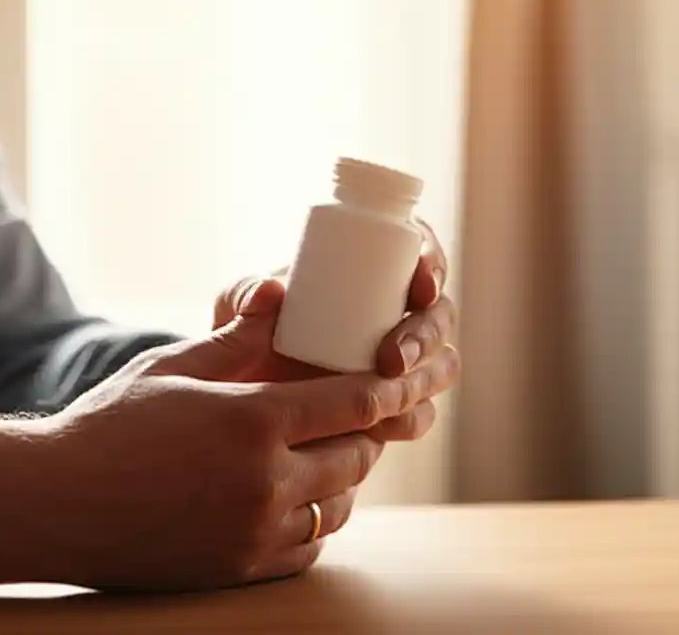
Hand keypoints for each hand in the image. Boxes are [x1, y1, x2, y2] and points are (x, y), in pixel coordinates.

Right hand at [44, 313, 458, 590]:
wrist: (53, 504)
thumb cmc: (106, 426)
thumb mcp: (170, 366)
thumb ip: (235, 337)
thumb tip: (280, 295)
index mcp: (252, 421)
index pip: (354, 404)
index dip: (383, 389)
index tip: (393, 380)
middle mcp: (265, 482)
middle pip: (355, 456)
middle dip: (363, 432)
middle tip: (353, 415)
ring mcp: (254, 532)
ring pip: (337, 506)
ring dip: (341, 480)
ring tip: (322, 457)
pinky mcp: (240, 568)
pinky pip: (307, 550)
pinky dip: (312, 524)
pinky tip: (292, 502)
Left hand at [211, 218, 457, 440]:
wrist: (239, 387)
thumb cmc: (245, 328)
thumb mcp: (237, 306)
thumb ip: (245, 295)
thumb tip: (270, 290)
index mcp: (371, 270)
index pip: (418, 254)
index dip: (433, 265)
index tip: (420, 285)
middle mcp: (397, 312)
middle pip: (439, 314)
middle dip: (426, 334)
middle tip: (390, 357)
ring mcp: (402, 359)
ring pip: (440, 364)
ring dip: (425, 377)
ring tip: (388, 391)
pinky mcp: (394, 403)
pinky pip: (419, 410)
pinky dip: (410, 416)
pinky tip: (387, 423)